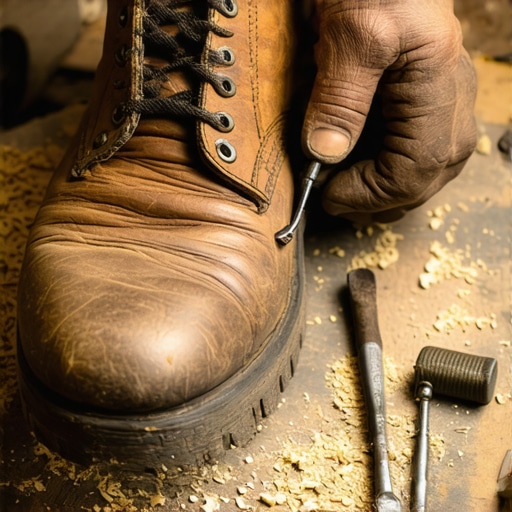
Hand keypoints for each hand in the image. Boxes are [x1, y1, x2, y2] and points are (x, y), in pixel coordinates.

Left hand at [302, 0, 476, 223]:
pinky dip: (382, 170)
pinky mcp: (428, 106)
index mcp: (442, 93)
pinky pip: (414, 154)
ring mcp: (444, 107)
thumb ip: (340, 98)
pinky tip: (354, 166)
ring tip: (341, 188)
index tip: (327, 194)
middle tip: (331, 198)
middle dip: (374, 200)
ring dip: (380, 191)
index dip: (369, 194)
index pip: (413, 173)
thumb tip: (325, 154)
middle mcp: (452, 107)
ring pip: (421, 175)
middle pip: (422, 182)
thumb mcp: (352, 34)